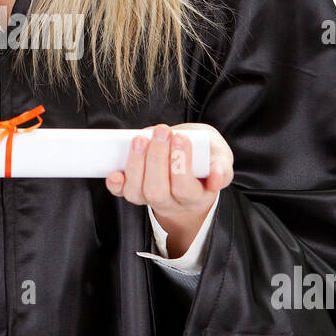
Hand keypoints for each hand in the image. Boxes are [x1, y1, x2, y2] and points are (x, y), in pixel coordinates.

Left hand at [105, 122, 233, 258]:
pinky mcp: (135, 191)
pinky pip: (122, 192)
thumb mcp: (219, 157)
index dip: (181, 166)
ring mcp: (151, 199)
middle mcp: (172, 203)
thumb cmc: (205, 155)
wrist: (190, 157)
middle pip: (158, 191)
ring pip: (137, 193)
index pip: (185, 189)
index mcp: (196, 196)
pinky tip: (114, 172)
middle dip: (156, 160)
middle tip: (162, 132)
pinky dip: (116, 184)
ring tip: (141, 139)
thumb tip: (216, 179)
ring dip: (136, 165)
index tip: (181, 138)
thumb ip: (221, 166)